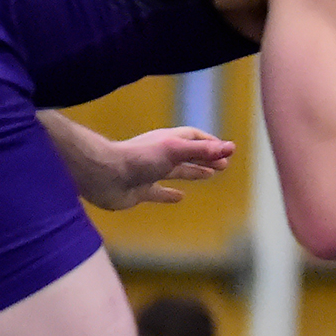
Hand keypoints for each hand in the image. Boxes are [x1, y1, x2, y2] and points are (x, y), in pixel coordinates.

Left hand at [87, 128, 235, 210]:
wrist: (104, 175)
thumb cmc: (138, 158)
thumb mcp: (174, 151)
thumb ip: (202, 150)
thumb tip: (231, 148)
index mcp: (168, 141)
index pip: (194, 137)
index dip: (210, 143)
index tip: (227, 150)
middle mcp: (160, 155)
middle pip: (187, 154)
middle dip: (206, 158)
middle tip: (224, 165)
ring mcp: (150, 172)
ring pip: (176, 171)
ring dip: (193, 172)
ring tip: (209, 175)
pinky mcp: (140, 190)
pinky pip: (159, 192)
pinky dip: (170, 194)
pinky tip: (180, 197)